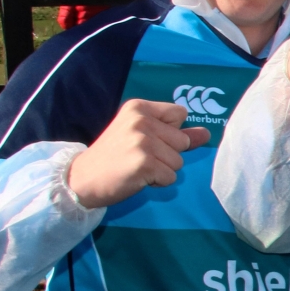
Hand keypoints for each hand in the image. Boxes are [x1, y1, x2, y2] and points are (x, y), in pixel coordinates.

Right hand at [66, 100, 209, 208]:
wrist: (82, 178)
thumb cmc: (114, 157)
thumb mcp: (142, 137)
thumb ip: (176, 133)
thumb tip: (207, 133)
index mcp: (139, 107)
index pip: (180, 113)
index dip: (170, 132)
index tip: (147, 139)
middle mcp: (141, 120)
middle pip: (183, 141)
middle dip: (167, 154)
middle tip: (139, 157)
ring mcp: (143, 141)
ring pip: (179, 161)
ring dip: (162, 170)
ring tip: (137, 167)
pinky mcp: (144, 163)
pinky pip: (171, 177)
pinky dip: (158, 182)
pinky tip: (138, 178)